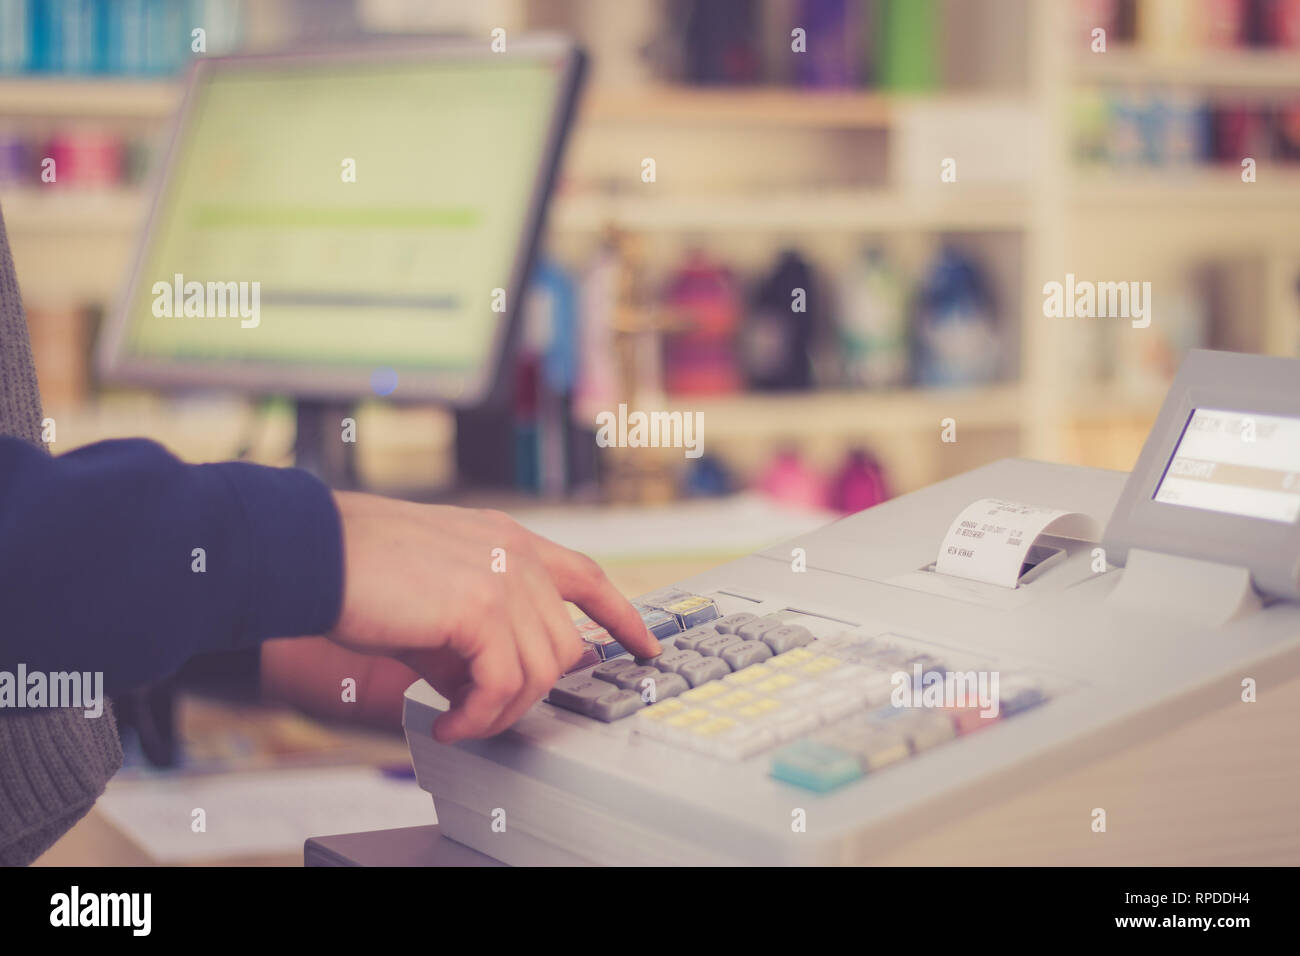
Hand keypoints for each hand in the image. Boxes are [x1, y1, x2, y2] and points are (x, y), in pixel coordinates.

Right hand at [323, 492, 659, 741]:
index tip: (644, 649)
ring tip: (459, 720)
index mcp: (510, 540)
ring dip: (500, 711)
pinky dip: (478, 716)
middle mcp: (516, 552)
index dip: (621, 617)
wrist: (312, 553)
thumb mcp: (438, 601)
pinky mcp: (480, 607)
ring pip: (540, 671)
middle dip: (534, 692)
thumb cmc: (363, 574)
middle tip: (485, 713)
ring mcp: (503, 576)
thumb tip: (504, 686)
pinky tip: (449, 722)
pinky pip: (504, 685)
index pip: (588, 577)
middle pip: (565, 644)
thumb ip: (481, 632)